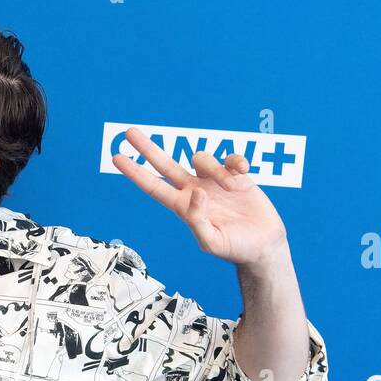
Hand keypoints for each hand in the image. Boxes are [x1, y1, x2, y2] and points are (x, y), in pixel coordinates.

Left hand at [112, 126, 288, 269]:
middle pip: (166, 164)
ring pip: (202, 157)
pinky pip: (231, 157)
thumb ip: (198, 219)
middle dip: (148, 148)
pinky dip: (237, 162)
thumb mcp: (211, 241)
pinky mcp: (236, 175)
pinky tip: (244, 173)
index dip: (136, 173)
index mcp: (184, 207)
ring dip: (216, 170)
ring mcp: (214, 180)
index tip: (117, 158)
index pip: (154, 187)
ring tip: (232, 188)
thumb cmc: (235, 248)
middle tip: (129, 132)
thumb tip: (196, 192)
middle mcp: (195, 190)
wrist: (263, 245)